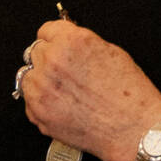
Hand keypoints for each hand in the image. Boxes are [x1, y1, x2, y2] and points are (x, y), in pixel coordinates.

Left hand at [22, 19, 160, 160]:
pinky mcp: (38, 112)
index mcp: (72, 42)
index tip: (58, 45)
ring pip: (27, 76)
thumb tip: (68, 42)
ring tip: (63, 90)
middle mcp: (53, 61)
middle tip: (66, 72)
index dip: (56, 38)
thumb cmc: (129, 94)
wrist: (133, 130)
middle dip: (48, 59)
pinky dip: (41, 101)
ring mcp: (42, 88)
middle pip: (35, 51)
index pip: (47, 30)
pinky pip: (29, 100)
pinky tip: (62, 105)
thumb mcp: (112, 53)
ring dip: (41, 80)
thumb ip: (83, 43)